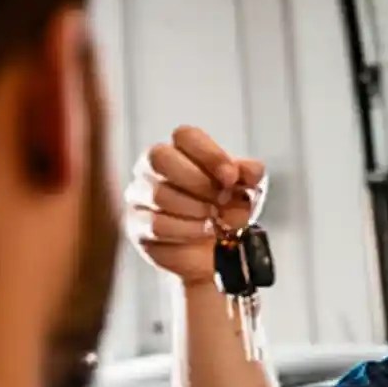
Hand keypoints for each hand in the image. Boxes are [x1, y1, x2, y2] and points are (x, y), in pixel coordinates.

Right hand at [124, 126, 265, 285]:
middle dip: (199, 182)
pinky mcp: (136, 226)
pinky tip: (202, 232)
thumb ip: (250, 174)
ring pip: (160, 194)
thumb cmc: (227, 209)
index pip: (185, 135)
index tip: (231, 177)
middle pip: (161, 157)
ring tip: (215, 219)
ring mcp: (140, 195)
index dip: (210, 154)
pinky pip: (156, 224)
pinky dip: (187, 230)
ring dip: (196, 209)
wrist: (217, 251)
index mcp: (181, 149)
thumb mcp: (248, 189)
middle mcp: (153, 167)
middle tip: (221, 200)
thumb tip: (248, 171)